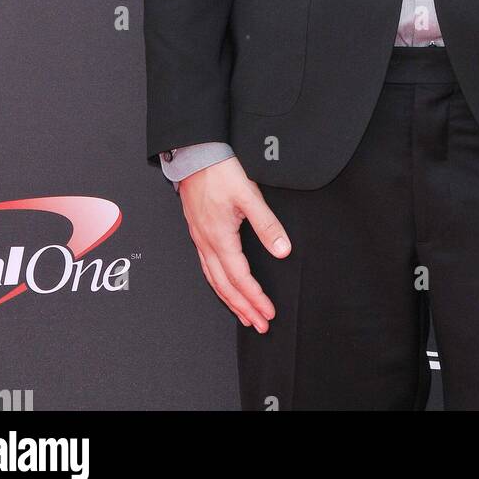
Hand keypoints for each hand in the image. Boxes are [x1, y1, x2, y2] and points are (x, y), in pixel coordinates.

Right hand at [177, 155, 290, 332]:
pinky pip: (206, 267)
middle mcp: (207, 243)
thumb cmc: (219, 171)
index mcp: (220, 238)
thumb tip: (283, 250)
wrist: (195, 155)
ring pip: (213, 279)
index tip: (268, 313)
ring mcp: (200, 239)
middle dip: (243, 308)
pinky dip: (217, 284)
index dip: (255, 298)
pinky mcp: (198, 232)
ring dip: (230, 300)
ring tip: (244, 314)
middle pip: (225, 286)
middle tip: (258, 324)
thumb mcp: (249, 195)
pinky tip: (224, 286)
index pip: (240, 278)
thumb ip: (267, 224)